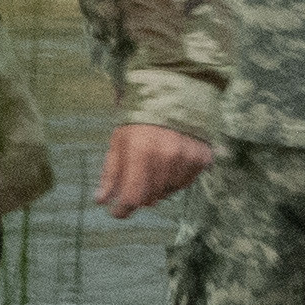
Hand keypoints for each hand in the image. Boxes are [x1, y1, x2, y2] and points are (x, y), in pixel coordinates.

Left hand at [96, 124, 211, 217]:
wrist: (175, 92)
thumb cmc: (140, 117)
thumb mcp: (119, 140)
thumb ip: (111, 172)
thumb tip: (101, 201)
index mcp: (141, 150)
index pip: (133, 196)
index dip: (122, 210)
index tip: (117, 212)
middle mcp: (167, 156)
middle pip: (151, 198)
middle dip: (139, 196)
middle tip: (136, 182)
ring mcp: (187, 157)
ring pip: (169, 192)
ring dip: (158, 188)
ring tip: (153, 168)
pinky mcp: (202, 157)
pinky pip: (185, 182)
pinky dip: (174, 180)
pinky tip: (169, 165)